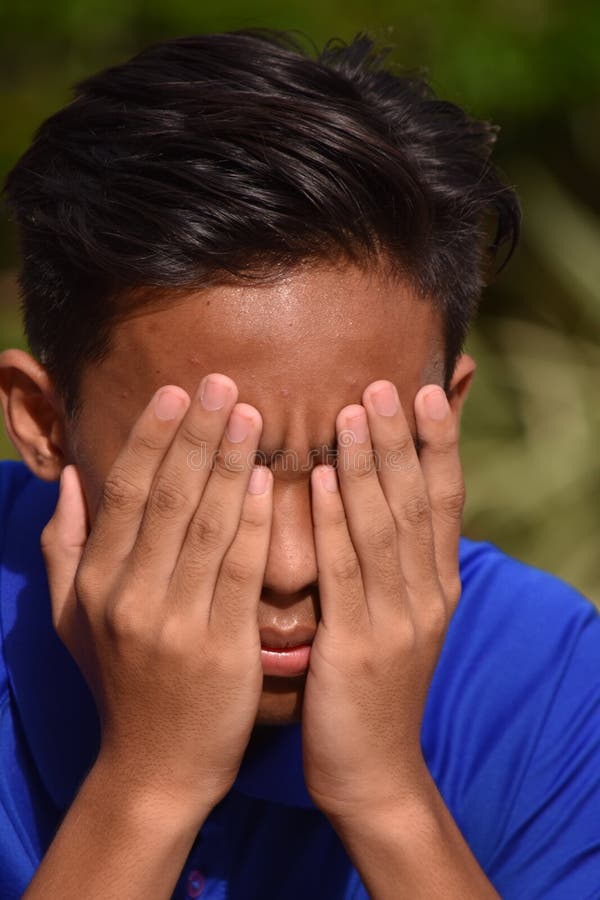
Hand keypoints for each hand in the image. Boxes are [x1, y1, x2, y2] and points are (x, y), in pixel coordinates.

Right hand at [40, 375, 272, 822]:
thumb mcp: (71, 620)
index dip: (152, 438)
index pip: (125, 493)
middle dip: (195, 433)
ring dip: (228, 463)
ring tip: (250, 412)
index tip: (177, 391)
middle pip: (167, 497)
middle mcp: (129, 595)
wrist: (154, 769)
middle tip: (221, 382)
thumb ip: (64, 547)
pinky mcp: (220, 647)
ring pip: (205, 525)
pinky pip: (238, 572)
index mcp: (96, 582)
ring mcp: (174, 621)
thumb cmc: (121, 684)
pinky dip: (253, 523)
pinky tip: (267, 481)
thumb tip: (69, 478)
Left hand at [302, 380, 463, 821]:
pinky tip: (324, 477)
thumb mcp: (396, 619)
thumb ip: (390, 564)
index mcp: (437, 586)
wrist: (373, 771)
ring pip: (386, 527)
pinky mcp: (359, 647)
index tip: (428, 392)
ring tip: (357, 409)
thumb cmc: (371, 688)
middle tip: (388, 383)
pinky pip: (346, 571)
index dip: (439, 444)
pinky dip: (337, 520)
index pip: (443, 500)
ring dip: (372, 464)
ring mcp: (398, 620)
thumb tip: (372, 502)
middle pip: (417, 502)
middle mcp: (427, 595)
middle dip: (404, 440)